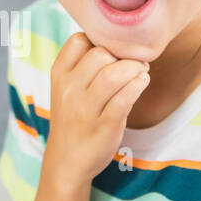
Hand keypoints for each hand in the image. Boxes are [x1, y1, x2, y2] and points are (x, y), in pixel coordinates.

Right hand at [43, 32, 148, 184]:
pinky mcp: (103, 126)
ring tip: (141, 72)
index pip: (78, 40)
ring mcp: (84, 109)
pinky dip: (138, 85)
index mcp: (59, 75)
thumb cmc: (73, 119)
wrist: (66, 161)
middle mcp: (68, 90)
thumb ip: (84, 65)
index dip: (100, 40)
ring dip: (134, 68)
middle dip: (123, 54)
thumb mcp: (67, 88)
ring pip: (112, 74)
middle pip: (100, 53)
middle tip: (135, 62)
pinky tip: (142, 83)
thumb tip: (119, 40)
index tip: (113, 52)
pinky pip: (124, 98)